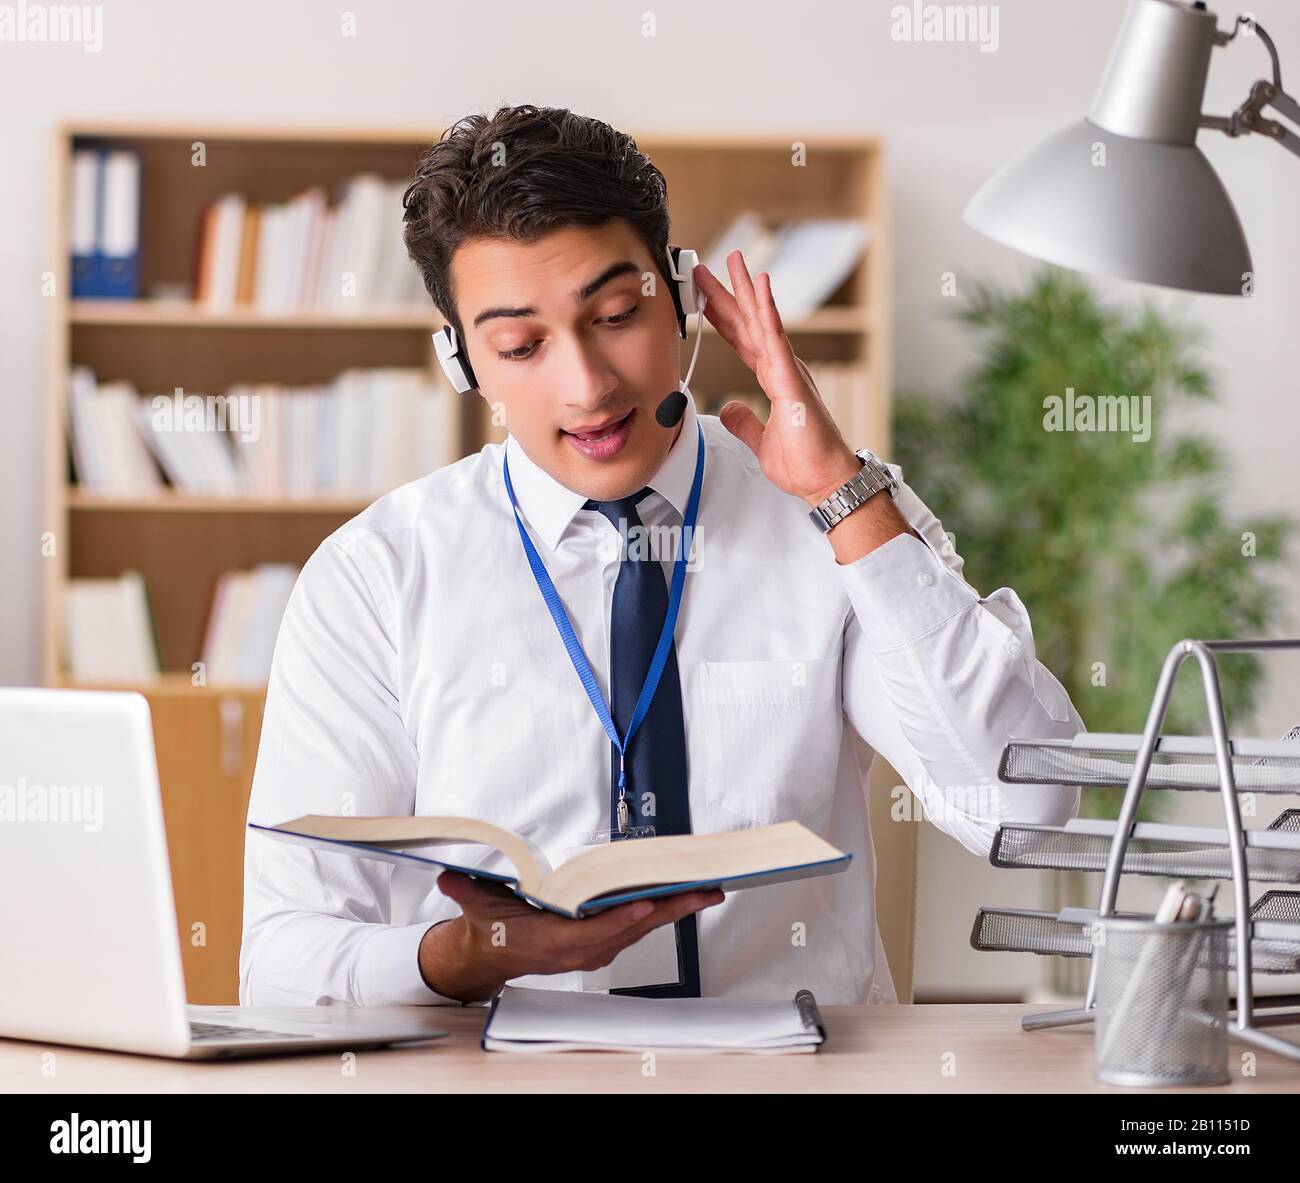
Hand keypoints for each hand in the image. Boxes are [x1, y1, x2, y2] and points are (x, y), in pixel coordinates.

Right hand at [417, 870, 723, 1002]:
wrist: (491, 957)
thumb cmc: (492, 928)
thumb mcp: (477, 908)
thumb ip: (466, 892)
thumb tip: (449, 878)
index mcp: (556, 940)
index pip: (596, 930)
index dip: (623, 917)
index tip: (648, 900)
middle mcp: (584, 948)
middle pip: (634, 927)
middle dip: (672, 908)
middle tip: (704, 890)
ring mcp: (597, 947)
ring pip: (644, 928)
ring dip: (677, 910)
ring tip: (707, 889)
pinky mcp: (605, 942)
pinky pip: (640, 926)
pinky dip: (665, 911)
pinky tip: (684, 896)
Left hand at [694, 250, 862, 506]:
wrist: (825, 480)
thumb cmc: (805, 462)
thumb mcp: (760, 441)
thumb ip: (745, 421)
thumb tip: (729, 408)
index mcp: (774, 378)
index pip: (741, 340)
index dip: (720, 317)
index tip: (702, 297)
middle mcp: (781, 367)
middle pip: (747, 323)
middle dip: (724, 294)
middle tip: (704, 267)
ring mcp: (788, 369)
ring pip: (761, 320)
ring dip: (745, 289)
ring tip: (733, 260)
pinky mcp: (792, 379)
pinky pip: (775, 337)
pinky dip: (767, 309)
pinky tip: (760, 286)